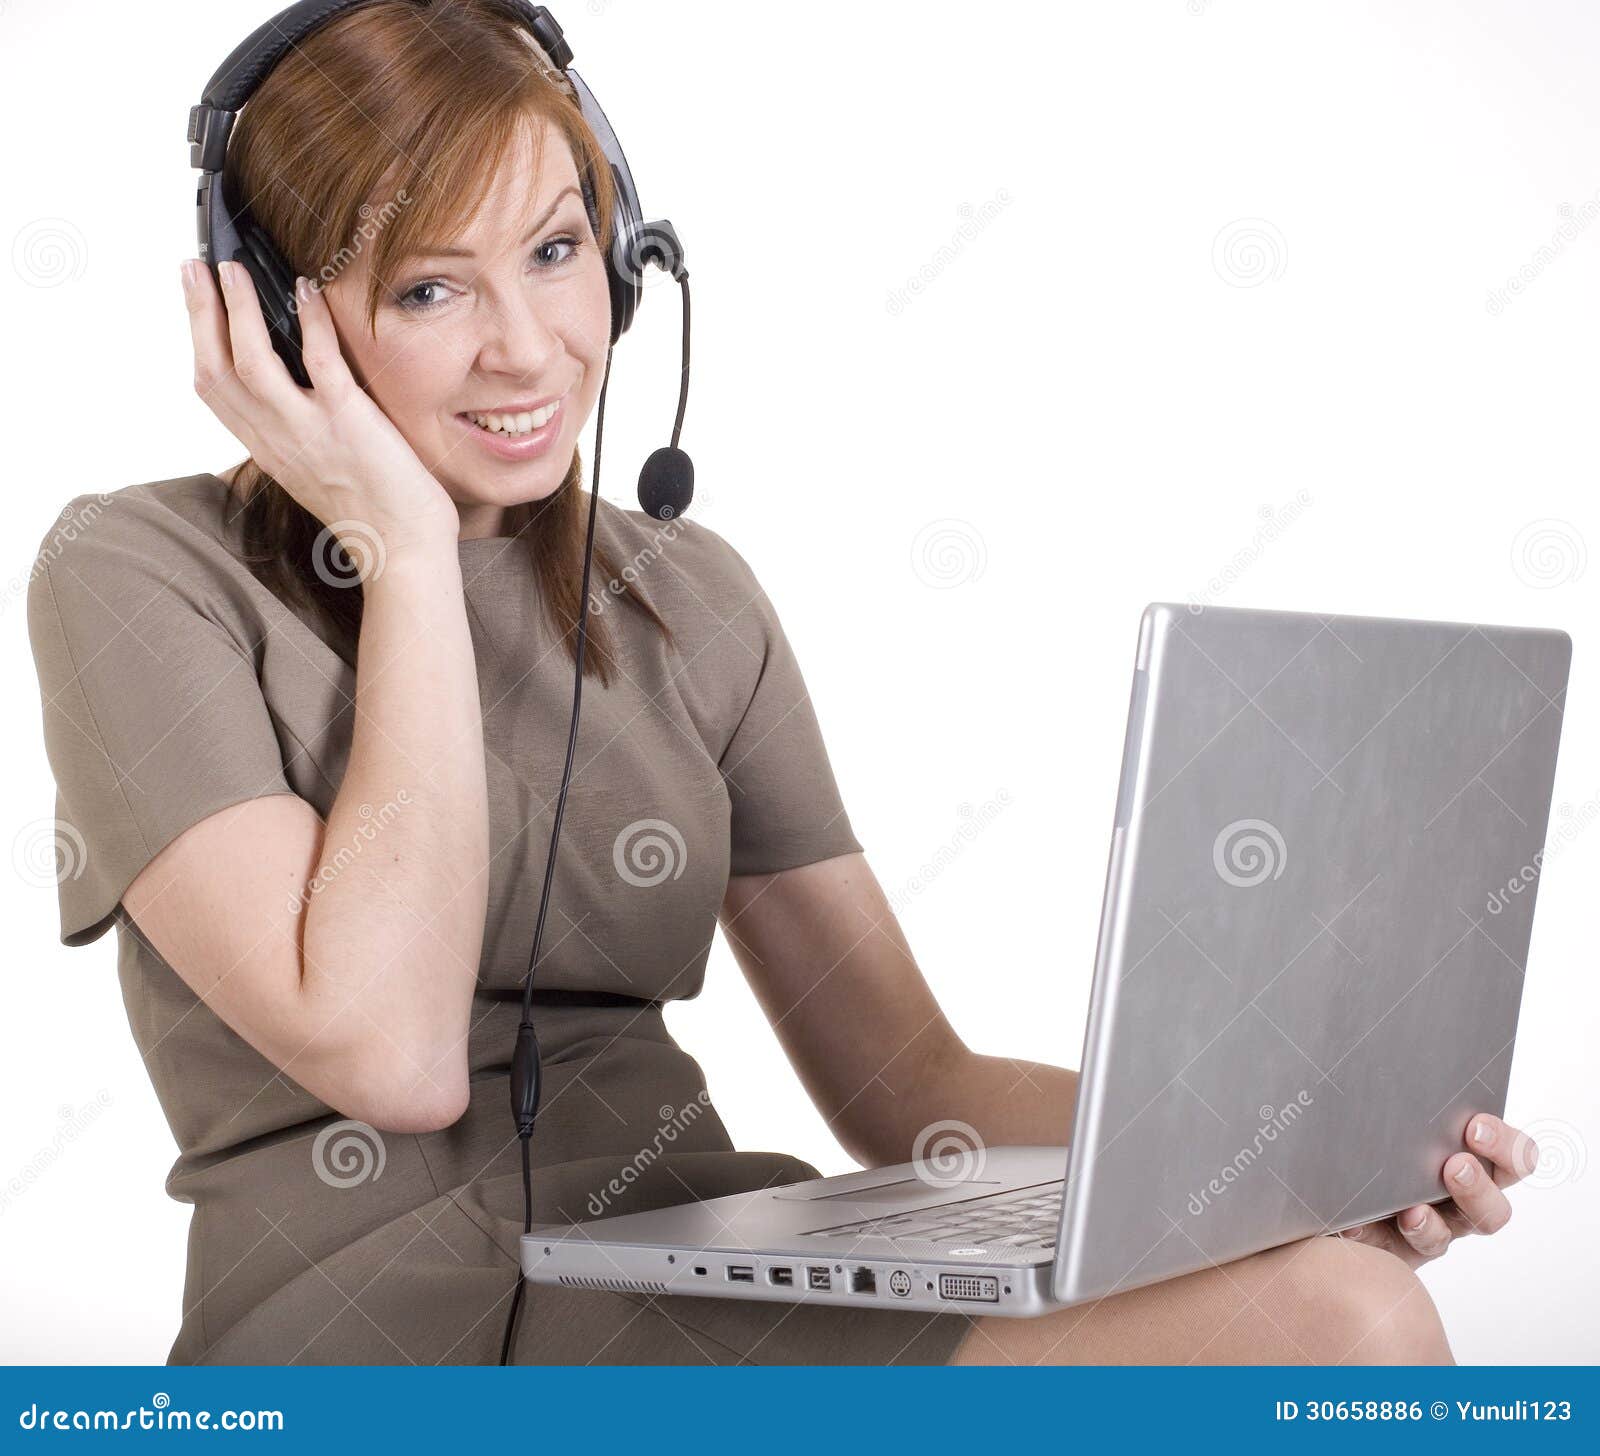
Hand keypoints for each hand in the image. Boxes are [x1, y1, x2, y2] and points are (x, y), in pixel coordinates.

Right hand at [182, 259, 460, 556]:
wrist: (404, 553)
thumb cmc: (373, 512)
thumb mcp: (316, 470)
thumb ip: (297, 432)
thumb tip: (297, 385)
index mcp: (266, 449)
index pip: (213, 390)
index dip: (198, 340)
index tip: (194, 299)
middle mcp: (276, 440)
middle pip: (216, 369)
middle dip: (200, 313)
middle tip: (196, 266)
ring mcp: (309, 430)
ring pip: (251, 360)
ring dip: (238, 309)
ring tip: (234, 268)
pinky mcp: (347, 422)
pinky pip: (319, 362)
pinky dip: (309, 321)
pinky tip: (305, 290)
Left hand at [1336, 1113, 1540, 1268]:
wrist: (1331, 1171)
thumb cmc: (1372, 1131)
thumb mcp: (1394, 1109)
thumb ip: (1405, 1098)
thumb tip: (1391, 1062)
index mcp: (1474, 1159)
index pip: (1515, 1157)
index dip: (1506, 1145)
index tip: (1475, 1125)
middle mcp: (1460, 1200)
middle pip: (1494, 1208)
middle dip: (1478, 1187)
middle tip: (1454, 1165)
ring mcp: (1432, 1229)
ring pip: (1450, 1237)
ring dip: (1434, 1223)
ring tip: (1412, 1211)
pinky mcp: (1395, 1252)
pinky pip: (1391, 1252)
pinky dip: (1373, 1235)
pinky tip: (1354, 1224)